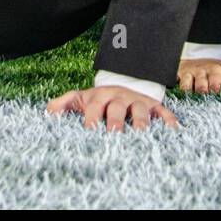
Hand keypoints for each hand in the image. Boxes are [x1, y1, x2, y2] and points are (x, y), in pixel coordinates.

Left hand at [46, 86, 177, 131]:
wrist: (124, 84)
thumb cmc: (98, 100)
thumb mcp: (80, 98)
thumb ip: (62, 104)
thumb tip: (47, 113)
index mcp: (100, 95)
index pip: (95, 106)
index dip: (91, 117)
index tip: (88, 131)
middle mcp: (120, 96)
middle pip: (117, 107)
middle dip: (115, 121)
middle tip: (113, 135)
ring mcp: (137, 101)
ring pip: (140, 110)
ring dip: (140, 122)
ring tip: (139, 136)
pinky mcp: (154, 106)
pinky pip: (162, 112)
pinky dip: (168, 120)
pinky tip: (173, 130)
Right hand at [177, 58, 220, 93]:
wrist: (197, 60)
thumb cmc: (219, 71)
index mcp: (216, 71)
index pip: (216, 77)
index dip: (215, 82)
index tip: (216, 89)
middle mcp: (201, 73)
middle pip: (200, 82)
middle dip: (202, 88)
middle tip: (204, 93)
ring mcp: (188, 76)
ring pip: (186, 84)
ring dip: (188, 90)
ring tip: (189, 98)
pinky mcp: (177, 78)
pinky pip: (173, 83)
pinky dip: (173, 89)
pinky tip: (174, 97)